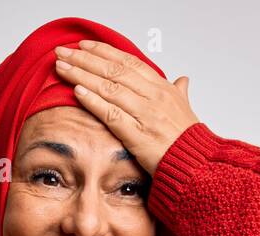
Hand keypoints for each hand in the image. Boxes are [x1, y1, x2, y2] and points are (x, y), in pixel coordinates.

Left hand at [53, 40, 199, 176]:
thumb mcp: (185, 109)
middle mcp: (153, 96)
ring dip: (82, 75)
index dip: (104, 51)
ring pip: (109, 87)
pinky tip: (77, 91)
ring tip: (62, 67)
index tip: (84, 45)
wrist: (197, 165)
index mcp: (162, 87)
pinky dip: (93, 101)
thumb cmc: (188, 140)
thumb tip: (182, 80)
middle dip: (85, 59)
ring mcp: (145, 114)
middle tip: (63, 52)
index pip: (128, 61)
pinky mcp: (137, 134)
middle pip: (113, 70)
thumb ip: (179, 92)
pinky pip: (111, 113)